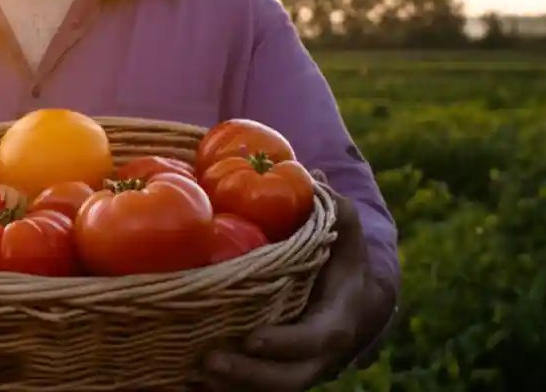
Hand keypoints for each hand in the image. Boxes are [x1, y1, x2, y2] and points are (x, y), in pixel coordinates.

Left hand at [201, 171, 380, 390]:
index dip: (284, 344)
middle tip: (207, 363)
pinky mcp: (277, 375)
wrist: (359, 305)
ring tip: (191, 376)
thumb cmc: (343, 259)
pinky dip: (225, 391)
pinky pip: (253, 391)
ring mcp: (298, 370)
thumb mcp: (346, 232)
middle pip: (289, 381)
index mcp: (336, 322)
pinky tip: (186, 383)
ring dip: (232, 388)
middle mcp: (319, 357)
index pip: (315, 341)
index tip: (251, 338)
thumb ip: (333, 207)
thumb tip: (308, 175)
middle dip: (249, 377)